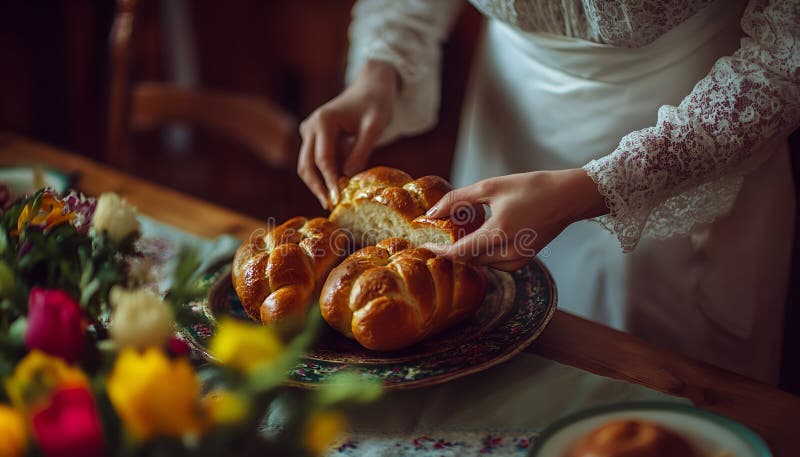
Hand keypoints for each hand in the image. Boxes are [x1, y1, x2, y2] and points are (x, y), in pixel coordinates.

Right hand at [298, 60, 398, 208]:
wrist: (372, 85)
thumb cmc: (377, 102)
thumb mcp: (375, 127)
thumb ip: (361, 151)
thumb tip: (348, 178)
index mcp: (324, 121)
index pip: (323, 160)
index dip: (330, 182)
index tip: (338, 200)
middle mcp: (311, 125)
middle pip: (307, 166)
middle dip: (318, 188)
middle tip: (331, 207)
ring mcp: (310, 131)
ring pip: (308, 165)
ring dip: (320, 183)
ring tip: (335, 201)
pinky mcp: (314, 136)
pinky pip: (316, 160)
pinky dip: (325, 174)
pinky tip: (338, 186)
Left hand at [424, 169, 607, 270]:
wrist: (567, 196)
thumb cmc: (531, 187)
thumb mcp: (491, 187)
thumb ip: (458, 200)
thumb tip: (432, 213)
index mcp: (499, 234)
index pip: (459, 253)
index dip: (439, 251)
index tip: (424, 244)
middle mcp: (509, 252)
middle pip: (468, 260)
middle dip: (451, 249)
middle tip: (438, 233)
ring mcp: (518, 259)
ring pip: (481, 263)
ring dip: (467, 251)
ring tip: (460, 231)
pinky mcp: (524, 259)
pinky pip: (494, 262)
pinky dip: (483, 252)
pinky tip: (482, 235)